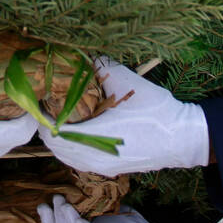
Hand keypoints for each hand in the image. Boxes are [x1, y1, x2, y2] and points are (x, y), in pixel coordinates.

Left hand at [39, 57, 207, 175]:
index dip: (42, 116)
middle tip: (48, 105)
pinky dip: (72, 147)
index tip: (40, 99)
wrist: (183, 138)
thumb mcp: (128, 82)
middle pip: (56, 145)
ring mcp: (102, 166)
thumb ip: (102, 66)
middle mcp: (94, 156)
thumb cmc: (157, 110)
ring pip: (67, 156)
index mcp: (95, 136)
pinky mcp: (111, 169)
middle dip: (48, 126)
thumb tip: (82, 52)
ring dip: (59, 138)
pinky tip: (78, 131)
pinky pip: (80, 161)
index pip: (54, 131)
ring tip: (60, 116)